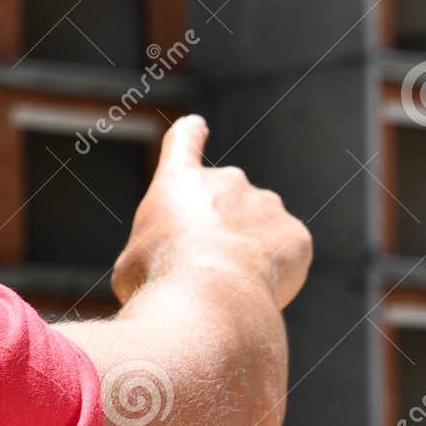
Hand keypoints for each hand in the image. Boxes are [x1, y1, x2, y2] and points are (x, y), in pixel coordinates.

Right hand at [112, 115, 312, 309]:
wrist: (209, 298)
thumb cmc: (159, 281)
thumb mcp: (130, 269)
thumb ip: (148, 258)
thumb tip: (157, 276)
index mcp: (180, 182)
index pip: (184, 141)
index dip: (189, 135)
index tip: (196, 127)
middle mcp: (227, 181)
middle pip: (225, 202)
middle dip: (219, 232)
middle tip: (205, 274)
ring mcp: (266, 205)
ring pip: (258, 230)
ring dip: (247, 254)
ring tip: (229, 290)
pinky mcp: (295, 235)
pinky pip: (285, 255)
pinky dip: (273, 275)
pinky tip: (254, 294)